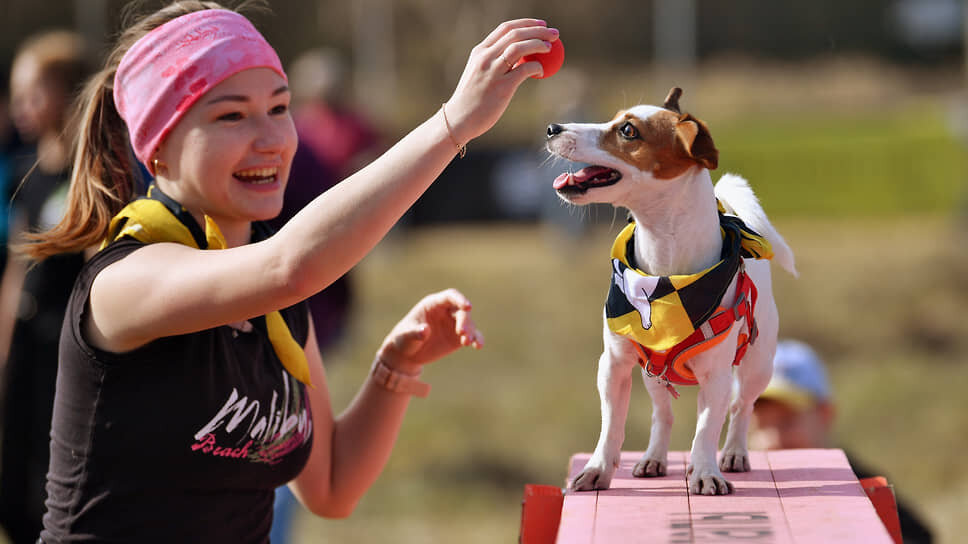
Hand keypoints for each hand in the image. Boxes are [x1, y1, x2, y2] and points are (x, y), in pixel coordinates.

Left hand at [377, 288, 483, 373]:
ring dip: (471, 332)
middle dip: (464, 321)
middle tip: (462, 334)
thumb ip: (415, 332)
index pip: (450, 296)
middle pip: (461, 311)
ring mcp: (453, 324)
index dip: (460, 299)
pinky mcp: (458, 337)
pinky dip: (477, 339)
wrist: (407, 354)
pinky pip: (472, 335)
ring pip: (469, 323)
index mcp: (433, 304)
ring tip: (467, 343)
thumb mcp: (406, 335)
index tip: (468, 307)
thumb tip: (425, 330)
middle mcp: (446, 311)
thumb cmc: (403, 339)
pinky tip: (479, 345)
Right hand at [445, 19, 559, 143]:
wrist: (459, 119)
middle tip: (554, 34)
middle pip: (515, 34)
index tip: (541, 25)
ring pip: (519, 47)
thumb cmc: (471, 99)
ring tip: (551, 47)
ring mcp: (493, 71)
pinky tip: (541, 71)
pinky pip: (524, 70)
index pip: (505, 28)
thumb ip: (494, 63)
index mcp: (479, 51)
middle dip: (539, 30)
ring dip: (539, 43)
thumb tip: (519, 58)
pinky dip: (537, 67)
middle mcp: (485, 57)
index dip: (526, 23)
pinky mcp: (502, 87)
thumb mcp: (479, 74)